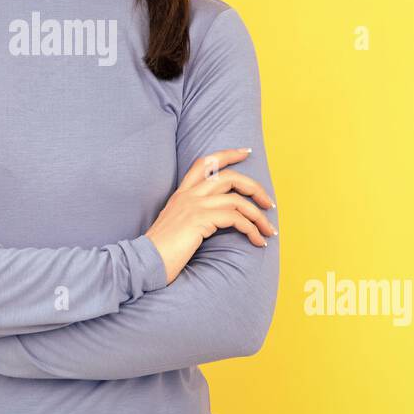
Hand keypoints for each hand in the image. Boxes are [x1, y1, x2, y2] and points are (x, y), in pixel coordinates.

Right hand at [145, 147, 276, 285]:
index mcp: (181, 194)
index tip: (246, 152)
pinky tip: (258, 242)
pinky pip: (236, 219)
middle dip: (254, 188)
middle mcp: (188, 195)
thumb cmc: (161, 251)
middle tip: (268, 204)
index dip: (228, 154)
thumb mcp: (176, 225)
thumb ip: (192, 216)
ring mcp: (193, 206)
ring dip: (258, 216)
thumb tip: (215, 219)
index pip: (205, 163)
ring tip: (269, 231)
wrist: (144, 262)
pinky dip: (252, 230)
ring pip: (238, 200)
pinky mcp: (199, 220)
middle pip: (229, 177)